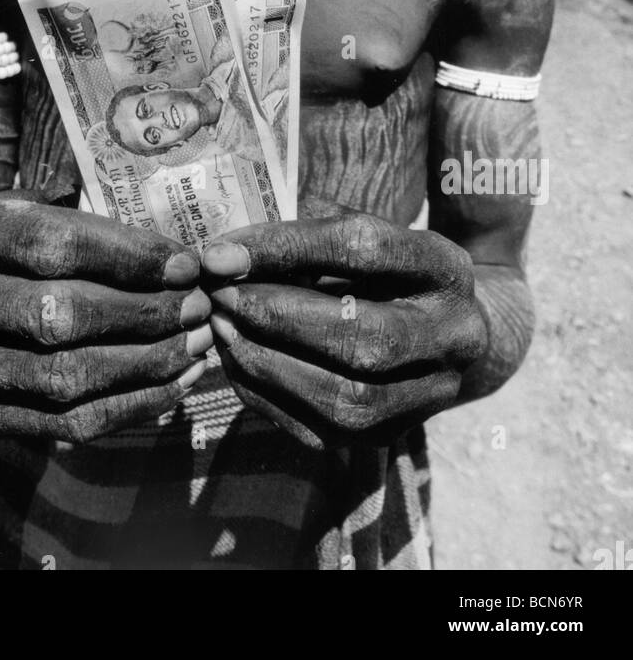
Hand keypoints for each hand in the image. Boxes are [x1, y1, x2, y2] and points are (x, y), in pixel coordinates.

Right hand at [0, 192, 210, 441]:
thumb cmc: (5, 233)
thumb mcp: (24, 203)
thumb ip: (85, 220)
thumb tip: (181, 261)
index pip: (43, 243)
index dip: (123, 256)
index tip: (185, 263)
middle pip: (50, 316)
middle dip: (140, 313)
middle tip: (198, 305)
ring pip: (60, 378)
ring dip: (144, 364)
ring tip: (197, 344)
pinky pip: (61, 424)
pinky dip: (130, 406)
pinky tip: (175, 383)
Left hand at [201, 204, 486, 448]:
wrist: (440, 329)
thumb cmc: (380, 271)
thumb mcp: (356, 239)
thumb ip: (297, 243)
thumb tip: (219, 259)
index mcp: (445, 268)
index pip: (363, 251)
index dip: (284, 250)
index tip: (218, 254)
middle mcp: (455, 335)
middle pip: (364, 335)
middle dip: (277, 316)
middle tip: (218, 297)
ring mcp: (433, 394)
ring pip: (348, 398)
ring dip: (268, 363)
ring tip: (222, 330)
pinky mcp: (395, 434)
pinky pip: (326, 432)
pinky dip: (270, 397)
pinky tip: (237, 363)